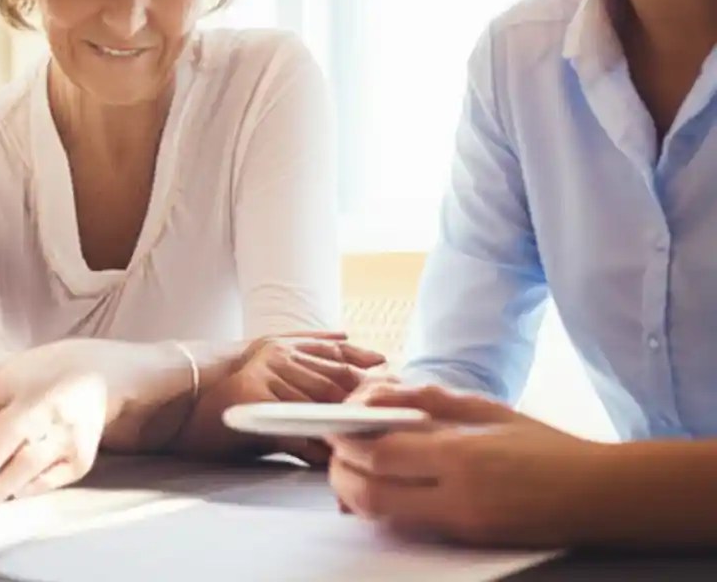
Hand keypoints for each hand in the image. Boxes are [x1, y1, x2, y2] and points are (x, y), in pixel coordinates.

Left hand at [0, 341, 109, 513]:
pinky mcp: (82, 457)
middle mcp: (42, 404)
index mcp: (10, 381)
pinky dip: (23, 491)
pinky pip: (46, 483)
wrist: (95, 375)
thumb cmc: (33, 383)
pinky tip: (10, 493)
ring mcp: (66, 431)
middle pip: (0, 443)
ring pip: (23, 469)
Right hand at [173, 333, 385, 462]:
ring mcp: (265, 378)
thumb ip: (297, 361)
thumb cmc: (218, 393)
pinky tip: (334, 461)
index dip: (366, 368)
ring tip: (374, 442)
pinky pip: (294, 431)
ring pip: (319, 406)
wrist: (171, 400)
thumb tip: (346, 349)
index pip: (335, 356)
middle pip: (335, 380)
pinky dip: (316, 449)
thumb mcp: (257, 366)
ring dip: (346, 426)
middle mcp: (276, 357)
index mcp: (280, 347)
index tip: (394, 381)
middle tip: (396, 416)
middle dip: (365, 399)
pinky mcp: (253, 402)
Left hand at [328, 384, 606, 546]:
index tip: (335, 426)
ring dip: (354, 494)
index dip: (347, 441)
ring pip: (381, 516)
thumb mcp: (487, 409)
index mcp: (462, 455)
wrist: (599, 495)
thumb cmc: (544, 445)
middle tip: (334, 452)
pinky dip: (383, 508)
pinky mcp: (464, 540)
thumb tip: (378, 394)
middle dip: (340, 471)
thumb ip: (429, 401)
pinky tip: (383, 487)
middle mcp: (456, 496)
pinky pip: (407, 526)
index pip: (380, 452)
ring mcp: (459, 524)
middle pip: (369, 492)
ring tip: (351, 469)